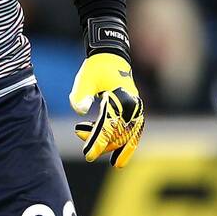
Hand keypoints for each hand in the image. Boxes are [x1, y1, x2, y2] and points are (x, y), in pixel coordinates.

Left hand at [69, 52, 144, 168]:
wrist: (112, 57)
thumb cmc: (95, 69)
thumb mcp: (84, 80)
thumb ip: (80, 96)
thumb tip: (81, 112)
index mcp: (120, 98)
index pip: (108, 126)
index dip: (97, 143)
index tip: (88, 155)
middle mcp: (133, 106)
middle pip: (118, 135)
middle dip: (100, 142)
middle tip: (78, 132)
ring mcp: (137, 109)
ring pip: (127, 137)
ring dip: (111, 145)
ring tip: (92, 145)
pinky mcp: (136, 112)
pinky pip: (133, 134)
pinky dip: (126, 146)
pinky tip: (117, 158)